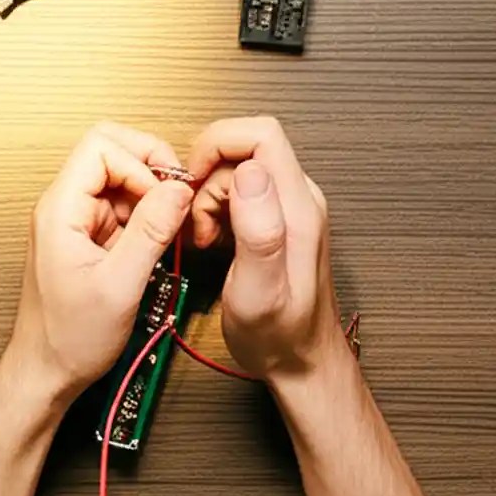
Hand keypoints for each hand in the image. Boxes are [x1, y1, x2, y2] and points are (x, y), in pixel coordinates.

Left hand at [6, 123, 192, 401]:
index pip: (101, 147)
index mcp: (60, 211)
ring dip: (151, 197)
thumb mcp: (120, 286)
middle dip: (150, 169)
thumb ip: (151, 233)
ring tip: (171, 229)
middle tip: (176, 196)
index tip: (165, 195)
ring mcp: (76, 222)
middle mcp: (64, 209)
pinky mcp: (88, 239)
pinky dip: (145, 219)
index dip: (141, 163)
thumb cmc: (68, 339)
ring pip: (121, 182)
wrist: (47, 372)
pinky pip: (122, 210)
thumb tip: (178, 190)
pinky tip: (157, 245)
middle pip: (111, 154)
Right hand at [187, 117, 348, 384]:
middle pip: (245, 149)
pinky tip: (214, 241)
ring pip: (239, 170)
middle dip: (207, 178)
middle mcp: (300, 199)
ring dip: (209, 197)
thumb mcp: (260, 293)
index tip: (193, 183)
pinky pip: (241, 192)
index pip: (262, 134)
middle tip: (197, 225)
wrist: (303, 361)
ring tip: (205, 239)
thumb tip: (249, 173)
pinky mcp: (279, 219)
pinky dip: (217, 209)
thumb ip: (259, 232)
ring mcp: (291, 208)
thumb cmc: (281, 336)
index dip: (218, 146)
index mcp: (298, 209)